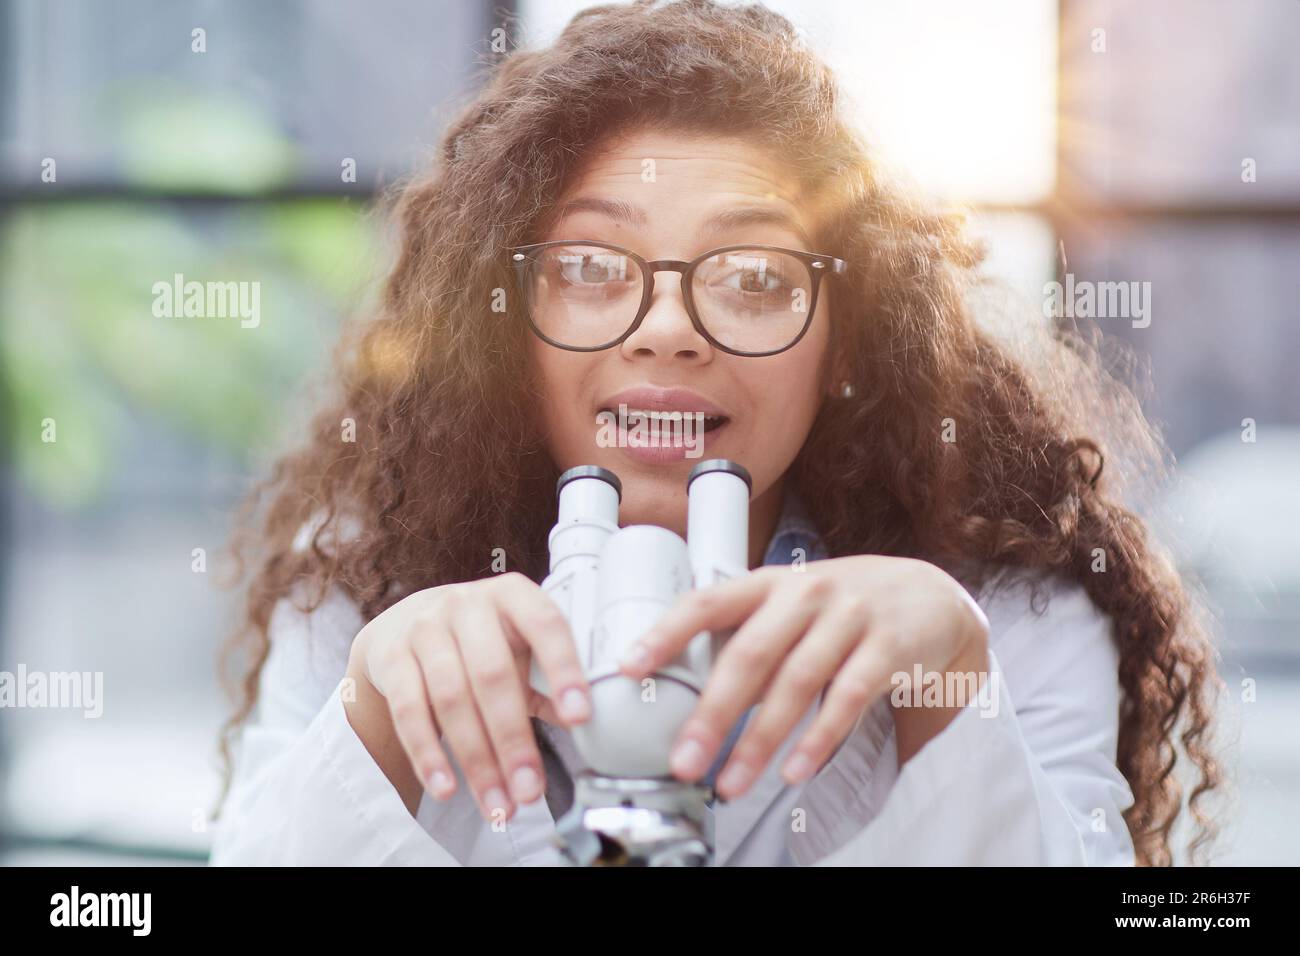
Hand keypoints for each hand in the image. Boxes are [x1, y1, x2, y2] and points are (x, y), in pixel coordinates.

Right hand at [347, 572, 590, 821]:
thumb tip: (585, 726)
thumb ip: (549, 682)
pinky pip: (409, 712)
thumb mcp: (520, 647)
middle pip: (492, 675)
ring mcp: (424, 627)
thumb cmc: (481, 640)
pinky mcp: (391, 656)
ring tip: (497, 804)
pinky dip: (428, 755)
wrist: (405, 624)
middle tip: (530, 790)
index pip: (545, 625)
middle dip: (513, 740)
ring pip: (451, 699)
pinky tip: (447, 788)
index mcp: (513, 595)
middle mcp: (467, 604)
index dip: (564, 670)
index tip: (581, 717)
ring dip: (476, 760)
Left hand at [618, 556, 989, 799]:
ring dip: (760, 739)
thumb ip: (746, 639)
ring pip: (797, 682)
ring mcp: (849, 617)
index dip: (666, 633)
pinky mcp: (888, 647)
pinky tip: (794, 769)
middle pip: (750, 653)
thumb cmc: (840, 607)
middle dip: (712, 713)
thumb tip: (687, 695)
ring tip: (732, 782)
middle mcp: (806, 593)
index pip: (708, 601)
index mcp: (769, 583)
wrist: (927, 596)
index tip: (630, 668)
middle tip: (684, 759)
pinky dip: (819, 739)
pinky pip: (849, 698)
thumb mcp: (789, 606)